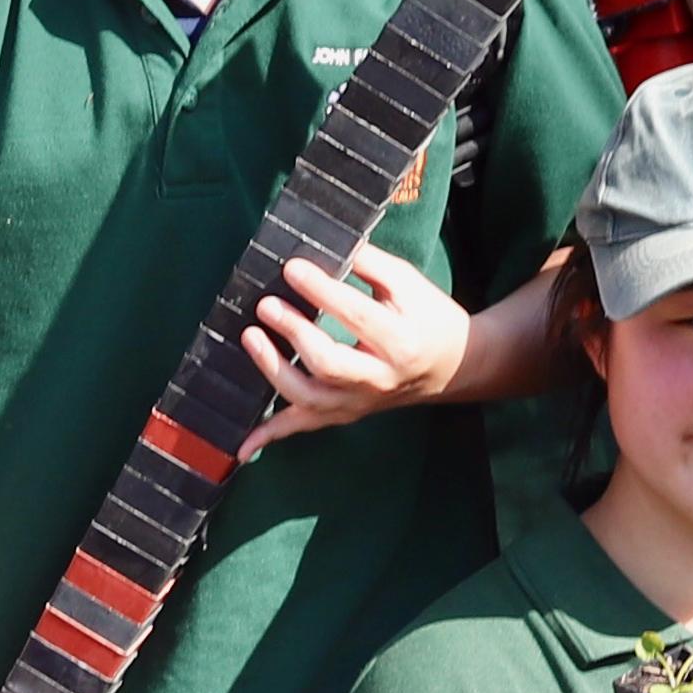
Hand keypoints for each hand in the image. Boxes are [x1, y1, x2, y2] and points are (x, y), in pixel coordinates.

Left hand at [241, 245, 475, 448]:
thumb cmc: (427, 317)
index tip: (291, 267)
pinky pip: (304, 427)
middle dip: (293, 333)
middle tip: (266, 304)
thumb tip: (324, 245)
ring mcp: (360, 402)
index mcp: (401, 341)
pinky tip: (241, 447)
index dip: (320, 291)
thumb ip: (370, 263)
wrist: (451, 366)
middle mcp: (380, 379)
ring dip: (273, 370)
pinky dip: (271, 436)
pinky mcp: (344, 414)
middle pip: (329, 363)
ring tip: (251, 336)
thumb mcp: (409, 283)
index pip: (355, 316)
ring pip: (310, 399)